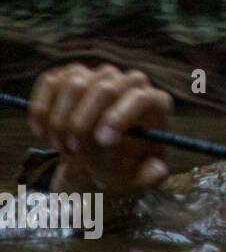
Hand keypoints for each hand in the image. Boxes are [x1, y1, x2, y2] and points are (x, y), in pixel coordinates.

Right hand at [28, 64, 173, 195]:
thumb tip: (157, 171)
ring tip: (62, 147)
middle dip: (84, 122)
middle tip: (74, 150)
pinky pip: (51, 82)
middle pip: (105, 88)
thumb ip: (151, 176)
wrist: (103, 156)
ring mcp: (101, 76)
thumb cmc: (128, 164)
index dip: (120, 116)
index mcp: (155, 103)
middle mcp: (130, 83)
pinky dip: (42, 109)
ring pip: (75, 84)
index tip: (102, 141)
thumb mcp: (142, 175)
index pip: (142, 98)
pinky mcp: (71, 76)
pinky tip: (42, 133)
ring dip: (61, 119)